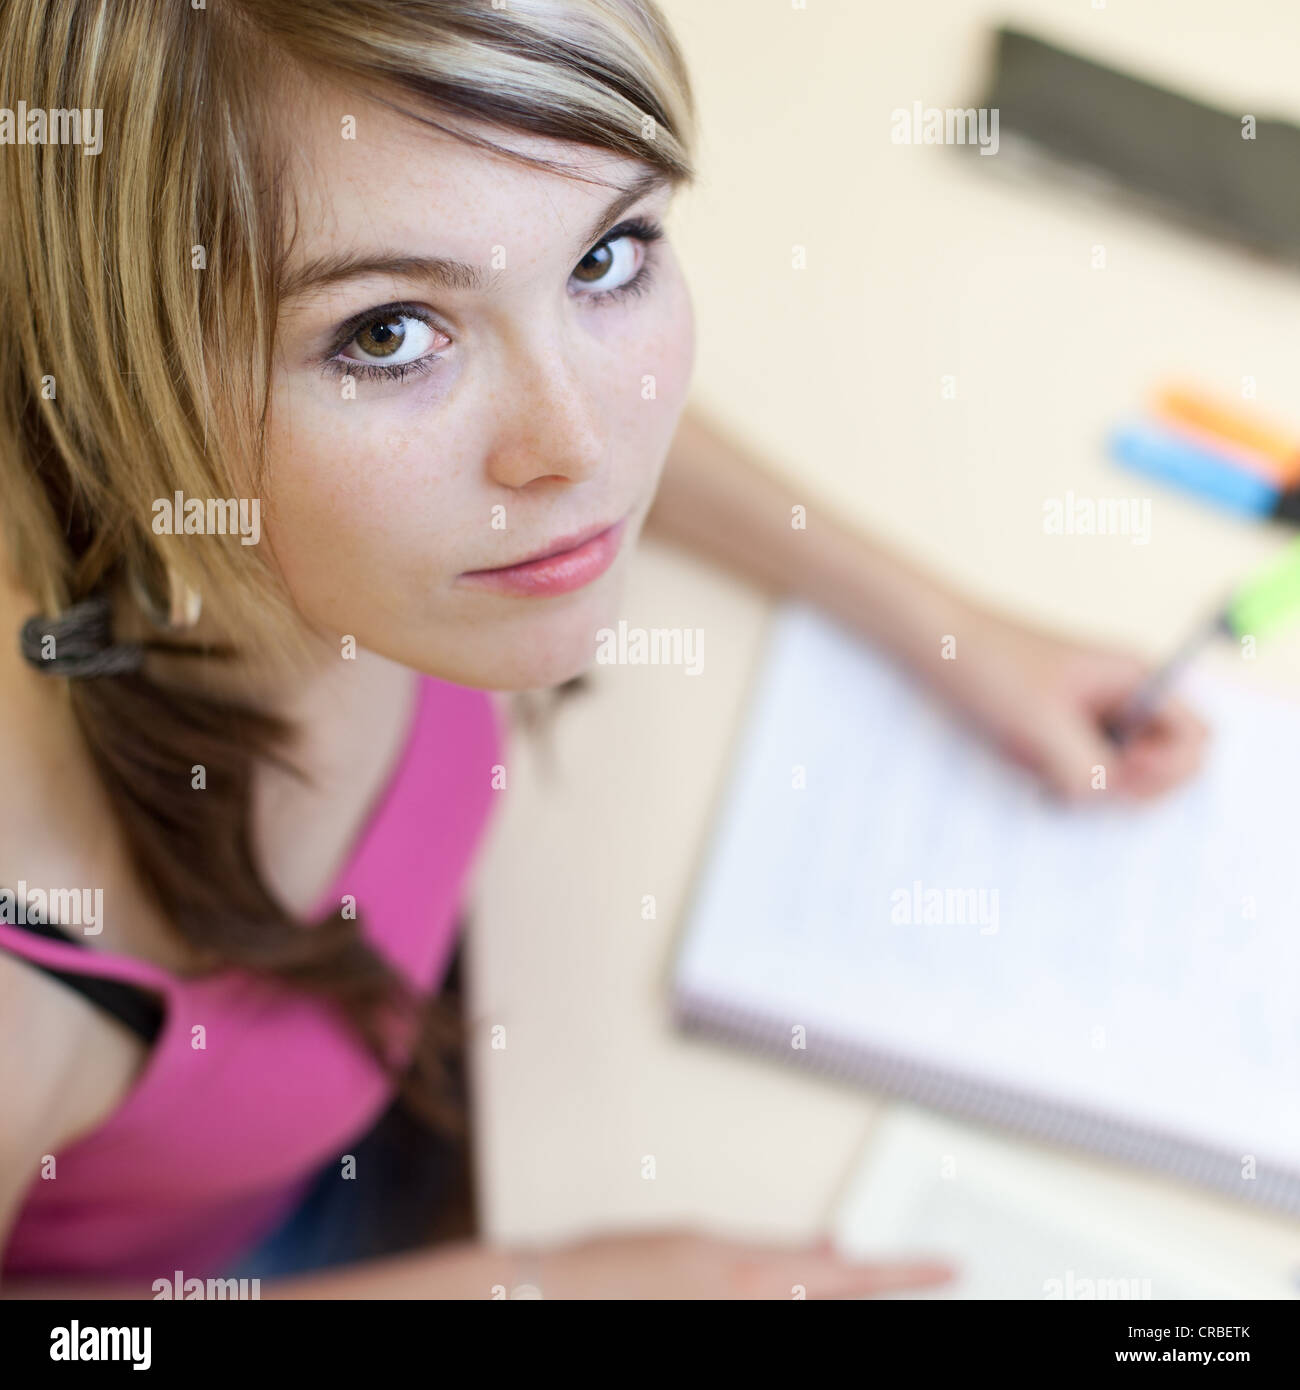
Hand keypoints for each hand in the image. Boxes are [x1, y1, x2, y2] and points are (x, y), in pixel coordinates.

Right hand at [506, 1228, 954, 1299]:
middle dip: (878, 1286)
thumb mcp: (697, 1243)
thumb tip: (824, 1249)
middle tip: (928, 1271)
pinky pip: (778, 1322)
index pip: (846, 1272)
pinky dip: (798, 1308)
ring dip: (834, 1296)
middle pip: (838, 1301)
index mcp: (747, 1272)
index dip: (904, 1272)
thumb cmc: (616, 1269)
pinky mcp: (713, 1329)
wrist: (556, 1298)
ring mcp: (732, 1322)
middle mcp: (750, 1305)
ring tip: (856, 1276)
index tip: (948, 1266)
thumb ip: (765, 1252)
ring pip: (811, 1313)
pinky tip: (798, 1293)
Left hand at [929, 608, 1209, 801]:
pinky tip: (1028, 765)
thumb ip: (1085, 766)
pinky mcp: (1062, 731)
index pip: (1197, 741)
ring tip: (1043, 767)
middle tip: (1076, 781)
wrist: (935, 641)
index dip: (1170, 770)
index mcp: (1137, 679)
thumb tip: (1107, 797)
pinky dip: (1062, 779)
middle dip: (1129, 784)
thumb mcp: (1040, 720)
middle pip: (1164, 765)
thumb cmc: (988, 662)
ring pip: (1118, 774)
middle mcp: (1125, 697)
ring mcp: (1094, 716)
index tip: (1122, 773)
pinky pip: (1081, 770)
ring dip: (1089, 783)